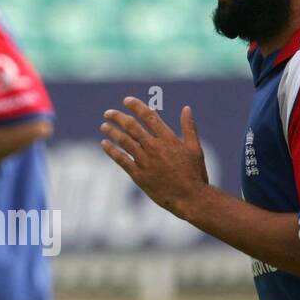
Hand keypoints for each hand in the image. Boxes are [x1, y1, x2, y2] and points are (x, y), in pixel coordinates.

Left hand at [100, 97, 209, 217]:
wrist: (190, 198)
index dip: (136, 106)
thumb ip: (189, 128)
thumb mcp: (196, 149)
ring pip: (124, 142)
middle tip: (108, 113)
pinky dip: (112, 151)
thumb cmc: (195, 174)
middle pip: (132, 127)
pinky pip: (121, 160)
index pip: (149, 116)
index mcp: (169, 139)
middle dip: (118, 117)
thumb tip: (186, 108)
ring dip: (112, 132)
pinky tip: (104, 144)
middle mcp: (154, 148)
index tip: (126, 100)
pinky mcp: (139, 175)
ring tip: (104, 126)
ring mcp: (145, 161)